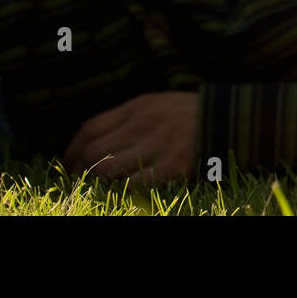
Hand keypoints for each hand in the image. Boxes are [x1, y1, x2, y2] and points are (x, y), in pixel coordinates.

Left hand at [62, 91, 199, 183]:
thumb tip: (92, 141)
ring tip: (92, 189)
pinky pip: (134, 184)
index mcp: (138, 107)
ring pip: (107, 170)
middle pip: (94, 151)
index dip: (72, 150)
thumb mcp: (155, 104)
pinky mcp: (172, 168)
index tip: (67, 163)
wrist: (229, 120)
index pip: (90, 129)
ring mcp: (158, 146)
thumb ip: (126, 118)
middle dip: (78, 170)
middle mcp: (144, 124)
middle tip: (76, 181)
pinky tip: (118, 194)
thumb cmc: (187, 115)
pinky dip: (119, 191)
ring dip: (94, 183)